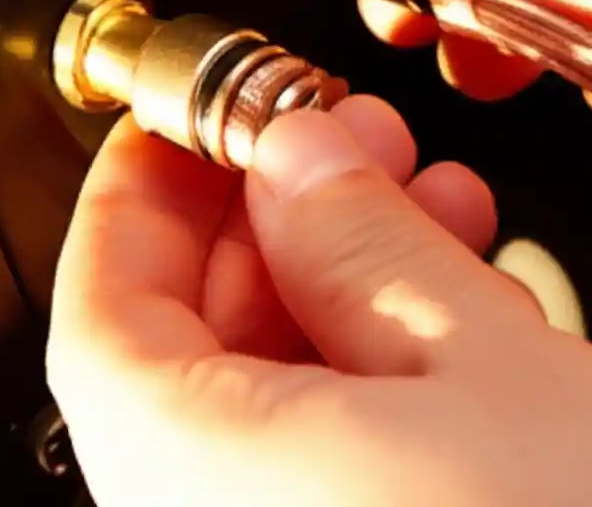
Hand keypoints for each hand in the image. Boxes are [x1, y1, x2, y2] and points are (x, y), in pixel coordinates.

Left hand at [46, 96, 591, 505]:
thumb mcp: (493, 368)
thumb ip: (368, 247)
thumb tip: (296, 156)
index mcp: (203, 484)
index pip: (98, 312)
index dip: (135, 197)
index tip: (184, 121)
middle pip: (188, 346)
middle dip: (269, 219)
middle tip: (334, 137)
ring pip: (273, 395)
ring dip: (343, 278)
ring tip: (423, 197)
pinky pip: (336, 453)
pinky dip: (383, 365)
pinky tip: (459, 297)